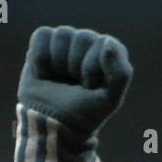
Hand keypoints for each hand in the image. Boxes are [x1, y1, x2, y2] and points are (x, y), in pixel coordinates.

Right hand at [14, 25, 132, 161]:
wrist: (54, 126)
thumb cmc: (85, 113)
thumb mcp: (111, 99)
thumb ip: (120, 72)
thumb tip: (106, 41)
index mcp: (109, 53)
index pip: (103, 44)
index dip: (92, 68)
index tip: (89, 87)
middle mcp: (89, 43)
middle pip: (82, 37)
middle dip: (76, 66)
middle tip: (74, 85)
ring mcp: (66, 43)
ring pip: (63, 34)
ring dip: (59, 62)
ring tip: (59, 79)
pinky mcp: (43, 45)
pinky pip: (42, 35)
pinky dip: (41, 58)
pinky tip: (44, 74)